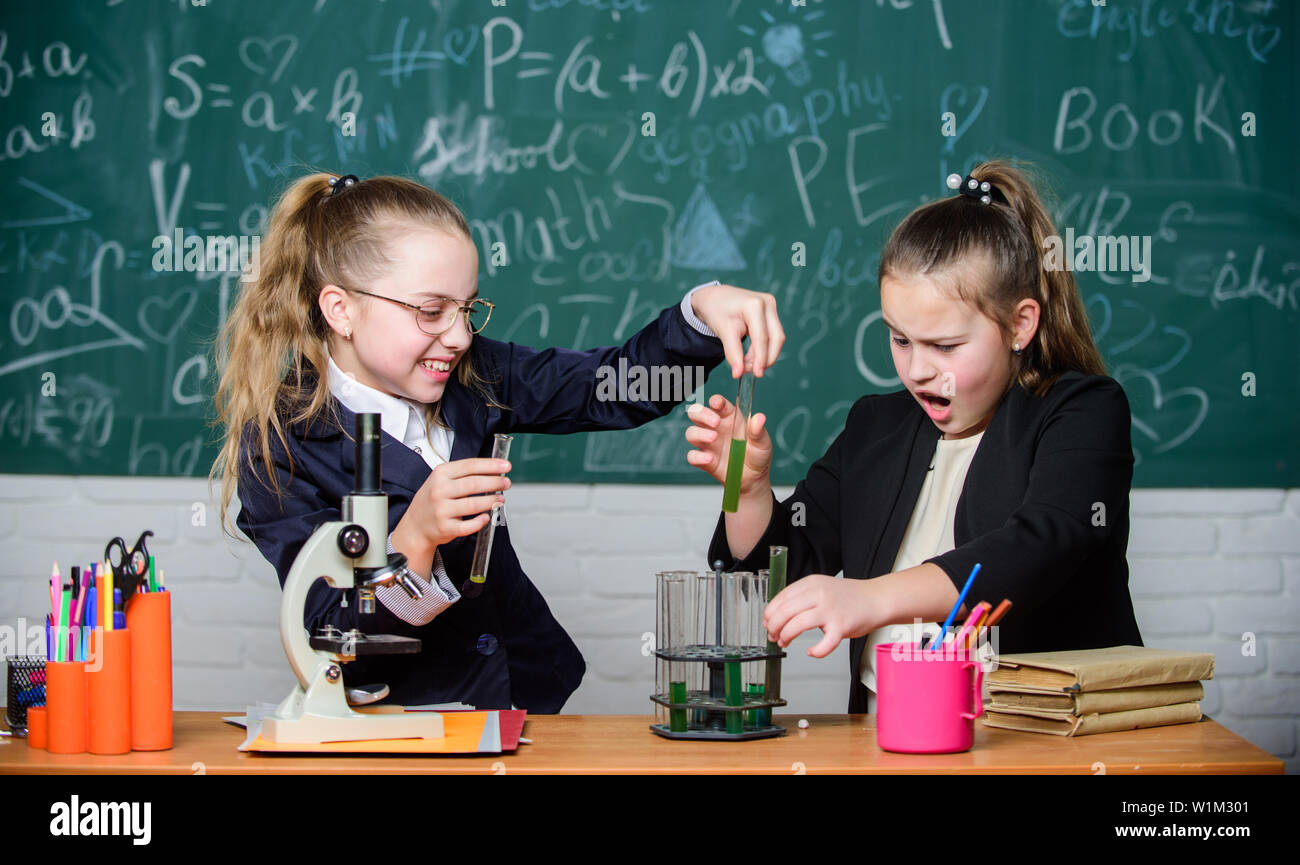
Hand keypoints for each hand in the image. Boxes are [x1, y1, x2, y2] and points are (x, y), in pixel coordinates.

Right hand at [393, 458, 510, 552]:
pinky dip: (480, 522)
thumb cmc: (432, 500)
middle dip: (495, 483)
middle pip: (474, 484)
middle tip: (506, 483)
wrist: (415, 525)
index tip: (505, 466)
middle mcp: (439, 491)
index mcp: (440, 474)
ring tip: (500, 499)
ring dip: (491, 501)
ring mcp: (441, 510)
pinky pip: (467, 526)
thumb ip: (463, 474)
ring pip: (473, 505)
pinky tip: (486, 517)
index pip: (470, 466)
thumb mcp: (441, 480)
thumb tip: (493, 471)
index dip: (491, 465)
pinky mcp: (445, 528)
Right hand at [684, 394, 771, 494]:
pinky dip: (697, 456)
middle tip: (715, 422)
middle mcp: (715, 428)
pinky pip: (692, 456)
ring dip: (699, 434)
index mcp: (729, 418)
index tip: (717, 404)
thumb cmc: (757, 455)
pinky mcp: (704, 460)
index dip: (715, 401)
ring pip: (691, 433)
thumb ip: (758, 430)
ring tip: (714, 439)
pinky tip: (710, 458)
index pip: (718, 404)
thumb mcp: (762, 442)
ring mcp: (708, 444)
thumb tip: (760, 418)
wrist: (754, 478)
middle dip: (702, 414)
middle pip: (697, 414)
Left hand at [690, 283, 784, 377]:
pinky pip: (772, 334)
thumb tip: (738, 373)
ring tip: (748, 364)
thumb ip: (732, 353)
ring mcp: (771, 306)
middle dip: (766, 358)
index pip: (762, 338)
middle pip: (776, 338)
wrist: (714, 298)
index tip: (756, 374)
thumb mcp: (723, 332)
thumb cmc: (717, 311)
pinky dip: (763, 348)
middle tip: (752, 371)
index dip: (760, 358)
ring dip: (765, 355)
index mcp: (755, 305)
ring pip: (776, 337)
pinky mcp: (771, 312)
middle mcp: (767, 303)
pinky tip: (751, 356)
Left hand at [763, 574, 881, 658]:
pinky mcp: (842, 626)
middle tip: (773, 636)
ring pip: (797, 625)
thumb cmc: (848, 597)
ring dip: (786, 636)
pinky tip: (812, 651)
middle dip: (773, 627)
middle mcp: (819, 594)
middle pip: (784, 612)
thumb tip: (776, 615)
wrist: (875, 599)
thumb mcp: (821, 588)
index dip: (769, 613)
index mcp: (811, 583)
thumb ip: (801, 598)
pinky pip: (824, 644)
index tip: (767, 623)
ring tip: (785, 642)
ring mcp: (830, 610)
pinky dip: (815, 651)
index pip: (781, 598)